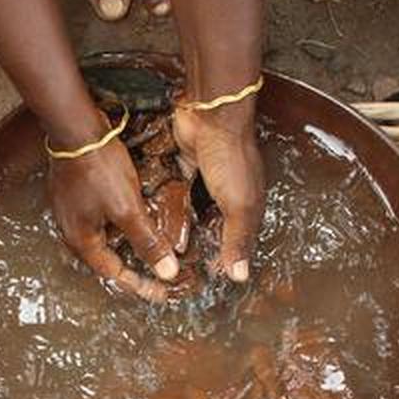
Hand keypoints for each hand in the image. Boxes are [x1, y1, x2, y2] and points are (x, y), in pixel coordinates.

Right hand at [48, 131, 179, 302]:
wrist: (75, 130)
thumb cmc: (99, 168)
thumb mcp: (127, 208)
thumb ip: (146, 241)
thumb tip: (166, 271)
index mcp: (81, 241)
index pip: (113, 273)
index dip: (139, 284)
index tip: (162, 291)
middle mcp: (72, 231)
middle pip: (106, 259)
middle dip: (133, 267)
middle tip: (158, 273)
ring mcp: (72, 212)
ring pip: (104, 239)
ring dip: (127, 246)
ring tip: (151, 249)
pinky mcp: (77, 195)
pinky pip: (100, 221)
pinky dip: (120, 227)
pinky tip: (135, 219)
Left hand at [173, 100, 264, 281]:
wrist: (209, 117)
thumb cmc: (230, 158)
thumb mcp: (238, 205)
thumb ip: (237, 239)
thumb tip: (240, 276)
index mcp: (247, 206)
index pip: (236, 242)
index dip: (223, 260)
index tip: (205, 282)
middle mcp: (226, 196)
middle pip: (212, 229)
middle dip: (198, 247)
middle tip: (177, 270)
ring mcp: (203, 182)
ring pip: (190, 214)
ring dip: (178, 230)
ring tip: (160, 252)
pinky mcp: (182, 170)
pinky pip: (173, 195)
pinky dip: (165, 207)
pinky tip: (152, 223)